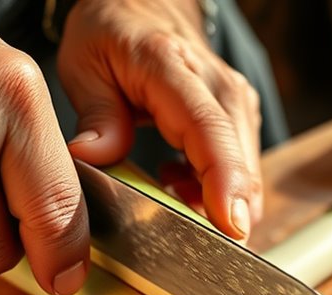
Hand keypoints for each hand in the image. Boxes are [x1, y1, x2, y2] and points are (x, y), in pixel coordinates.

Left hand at [58, 0, 262, 240]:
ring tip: (166, 189)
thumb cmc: (112, 36)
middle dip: (224, 212)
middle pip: (240, 163)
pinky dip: (215, 191)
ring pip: (246, 174)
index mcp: (173, 69)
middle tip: (178, 236)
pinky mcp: (243, 119)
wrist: (144, 7)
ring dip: (215, 203)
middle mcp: (219, 86)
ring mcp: (238, 103)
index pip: (210, 129)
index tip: (231, 224)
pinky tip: (177, 181)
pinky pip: (241, 171)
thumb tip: (95, 157)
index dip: (225, 180)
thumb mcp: (85, 63)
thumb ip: (97, 113)